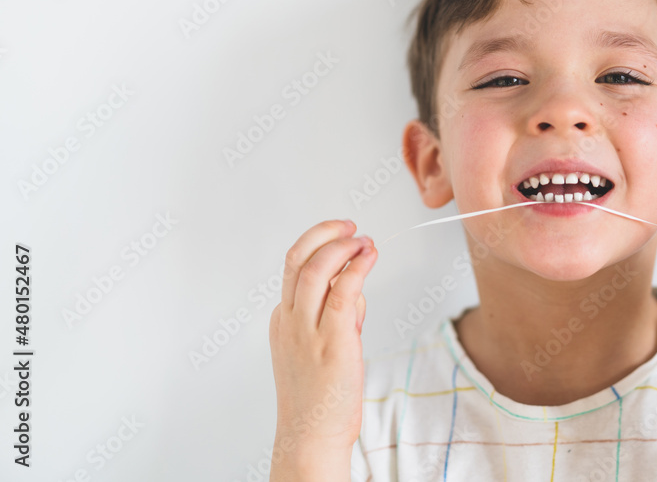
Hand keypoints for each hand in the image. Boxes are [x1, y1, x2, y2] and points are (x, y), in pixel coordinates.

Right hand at [268, 219, 377, 455]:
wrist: (311, 435)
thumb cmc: (319, 396)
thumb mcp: (318, 346)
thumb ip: (334, 313)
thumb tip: (353, 285)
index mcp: (282, 319)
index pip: (296, 268)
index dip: (321, 246)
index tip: (342, 236)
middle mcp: (289, 319)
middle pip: (298, 259)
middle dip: (324, 233)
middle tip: (350, 225)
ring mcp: (307, 330)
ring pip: (316, 269)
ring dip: (342, 246)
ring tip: (364, 240)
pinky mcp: (332, 341)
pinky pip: (342, 292)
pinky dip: (357, 268)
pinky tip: (369, 257)